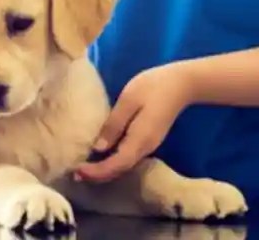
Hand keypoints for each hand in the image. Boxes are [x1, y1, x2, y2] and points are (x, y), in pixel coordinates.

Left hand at [74, 63, 195, 182]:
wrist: (182, 84)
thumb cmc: (153, 86)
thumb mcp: (129, 100)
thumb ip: (114, 124)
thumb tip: (98, 148)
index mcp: (140, 139)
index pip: (116, 164)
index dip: (97, 171)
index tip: (78, 170)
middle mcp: (146, 148)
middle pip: (120, 169)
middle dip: (98, 174)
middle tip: (75, 173)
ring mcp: (149, 145)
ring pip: (124, 165)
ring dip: (105, 170)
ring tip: (84, 168)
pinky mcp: (148, 140)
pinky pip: (128, 157)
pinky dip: (113, 161)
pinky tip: (101, 156)